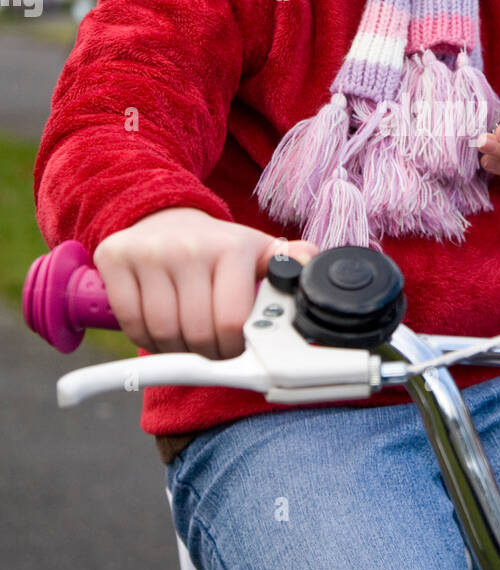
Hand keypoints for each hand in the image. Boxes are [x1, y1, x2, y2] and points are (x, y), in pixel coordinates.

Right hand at [92, 207, 319, 359]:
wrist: (165, 216)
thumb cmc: (218, 248)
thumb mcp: (259, 252)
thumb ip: (293, 263)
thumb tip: (315, 267)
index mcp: (232, 246)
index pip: (231, 323)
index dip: (234, 348)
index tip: (236, 346)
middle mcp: (189, 245)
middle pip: (195, 334)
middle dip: (206, 353)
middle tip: (211, 346)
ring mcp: (149, 250)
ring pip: (160, 334)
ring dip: (174, 349)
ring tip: (186, 335)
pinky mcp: (114, 256)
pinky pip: (130, 323)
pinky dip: (145, 337)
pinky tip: (159, 325)